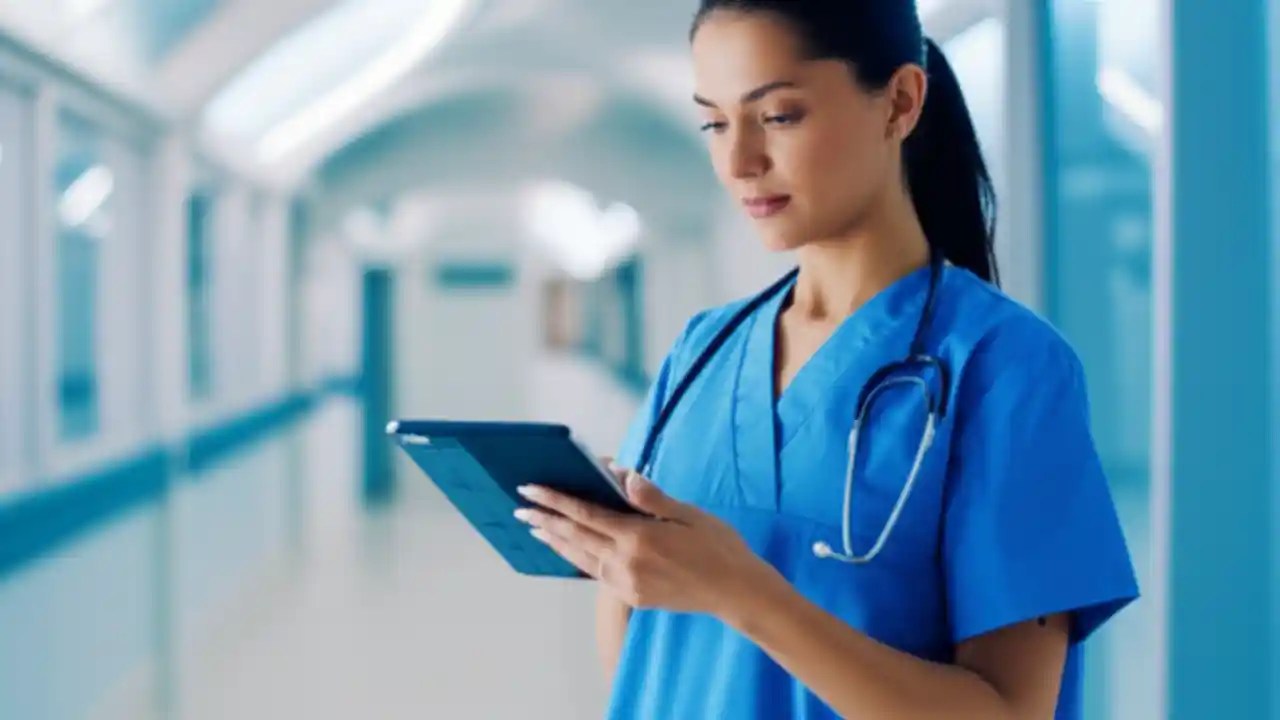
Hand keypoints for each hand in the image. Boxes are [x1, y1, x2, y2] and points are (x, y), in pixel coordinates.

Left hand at [514, 469, 771, 616]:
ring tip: (534, 529)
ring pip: (581, 557)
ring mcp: (627, 583)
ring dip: (556, 541)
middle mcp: (626, 562)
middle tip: (519, 509)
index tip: (530, 489)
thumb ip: (650, 496)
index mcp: (639, 537)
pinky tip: (569, 551)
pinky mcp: (632, 596)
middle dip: (545, 521)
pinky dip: (577, 559)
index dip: (555, 500)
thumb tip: (620, 473)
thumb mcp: (689, 513)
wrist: (736, 592)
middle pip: (575, 536)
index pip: (586, 513)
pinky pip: (596, 573)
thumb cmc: (718, 546)